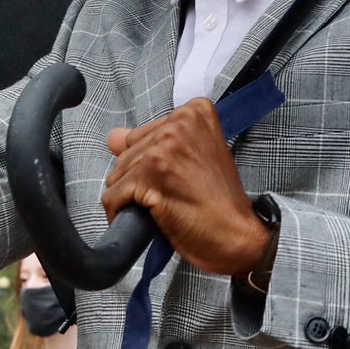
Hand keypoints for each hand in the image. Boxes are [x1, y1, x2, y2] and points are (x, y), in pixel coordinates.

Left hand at [103, 99, 268, 276]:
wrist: (237, 235)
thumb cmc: (219, 203)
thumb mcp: (190, 160)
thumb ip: (152, 142)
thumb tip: (113, 137)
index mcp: (194, 113)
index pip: (140, 134)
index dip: (149, 164)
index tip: (173, 179)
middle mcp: (179, 123)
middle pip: (126, 153)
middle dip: (138, 181)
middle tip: (171, 197)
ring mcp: (164, 148)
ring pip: (117, 175)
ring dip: (131, 199)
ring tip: (163, 208)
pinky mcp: (151, 175)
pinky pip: (112, 196)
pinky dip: (121, 214)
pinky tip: (146, 220)